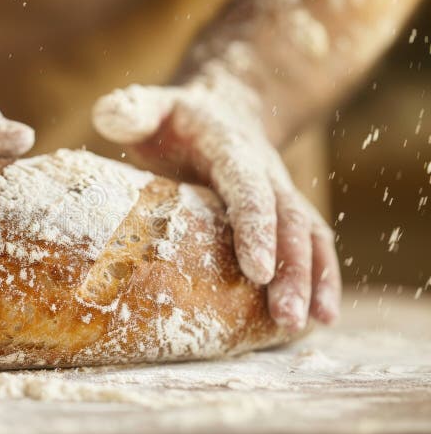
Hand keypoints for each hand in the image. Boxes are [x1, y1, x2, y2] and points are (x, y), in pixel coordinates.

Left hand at [93, 82, 340, 330]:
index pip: (249, 191)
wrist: (225, 109)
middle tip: (285, 318)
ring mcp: (281, 193)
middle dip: (292, 270)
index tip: (257, 272)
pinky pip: (313, 245)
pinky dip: (322, 278)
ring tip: (307, 325)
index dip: (255, 229)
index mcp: (233, 151)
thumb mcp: (153, 107)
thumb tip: (110, 116)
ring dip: (313, 280)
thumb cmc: (178, 119)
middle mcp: (267, 173)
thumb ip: (133, 111)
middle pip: (289, 221)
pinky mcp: (286, 213)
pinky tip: (319, 318)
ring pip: (309, 235)